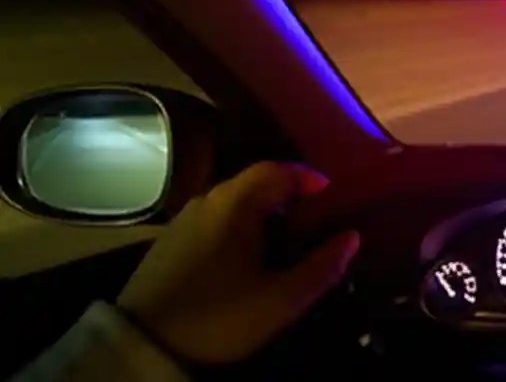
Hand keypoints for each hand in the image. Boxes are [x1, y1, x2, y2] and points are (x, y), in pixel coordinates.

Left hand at [117, 161, 359, 364]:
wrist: (142, 346)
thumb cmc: (220, 317)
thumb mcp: (281, 301)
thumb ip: (322, 266)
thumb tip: (352, 237)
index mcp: (235, 203)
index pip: (280, 169)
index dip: (311, 179)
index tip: (334, 202)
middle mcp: (207, 200)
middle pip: (257, 184)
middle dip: (291, 200)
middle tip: (315, 229)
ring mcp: (184, 220)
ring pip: (235, 204)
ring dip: (264, 217)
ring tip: (285, 249)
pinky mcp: (170, 242)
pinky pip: (216, 221)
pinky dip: (240, 230)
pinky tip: (247, 262)